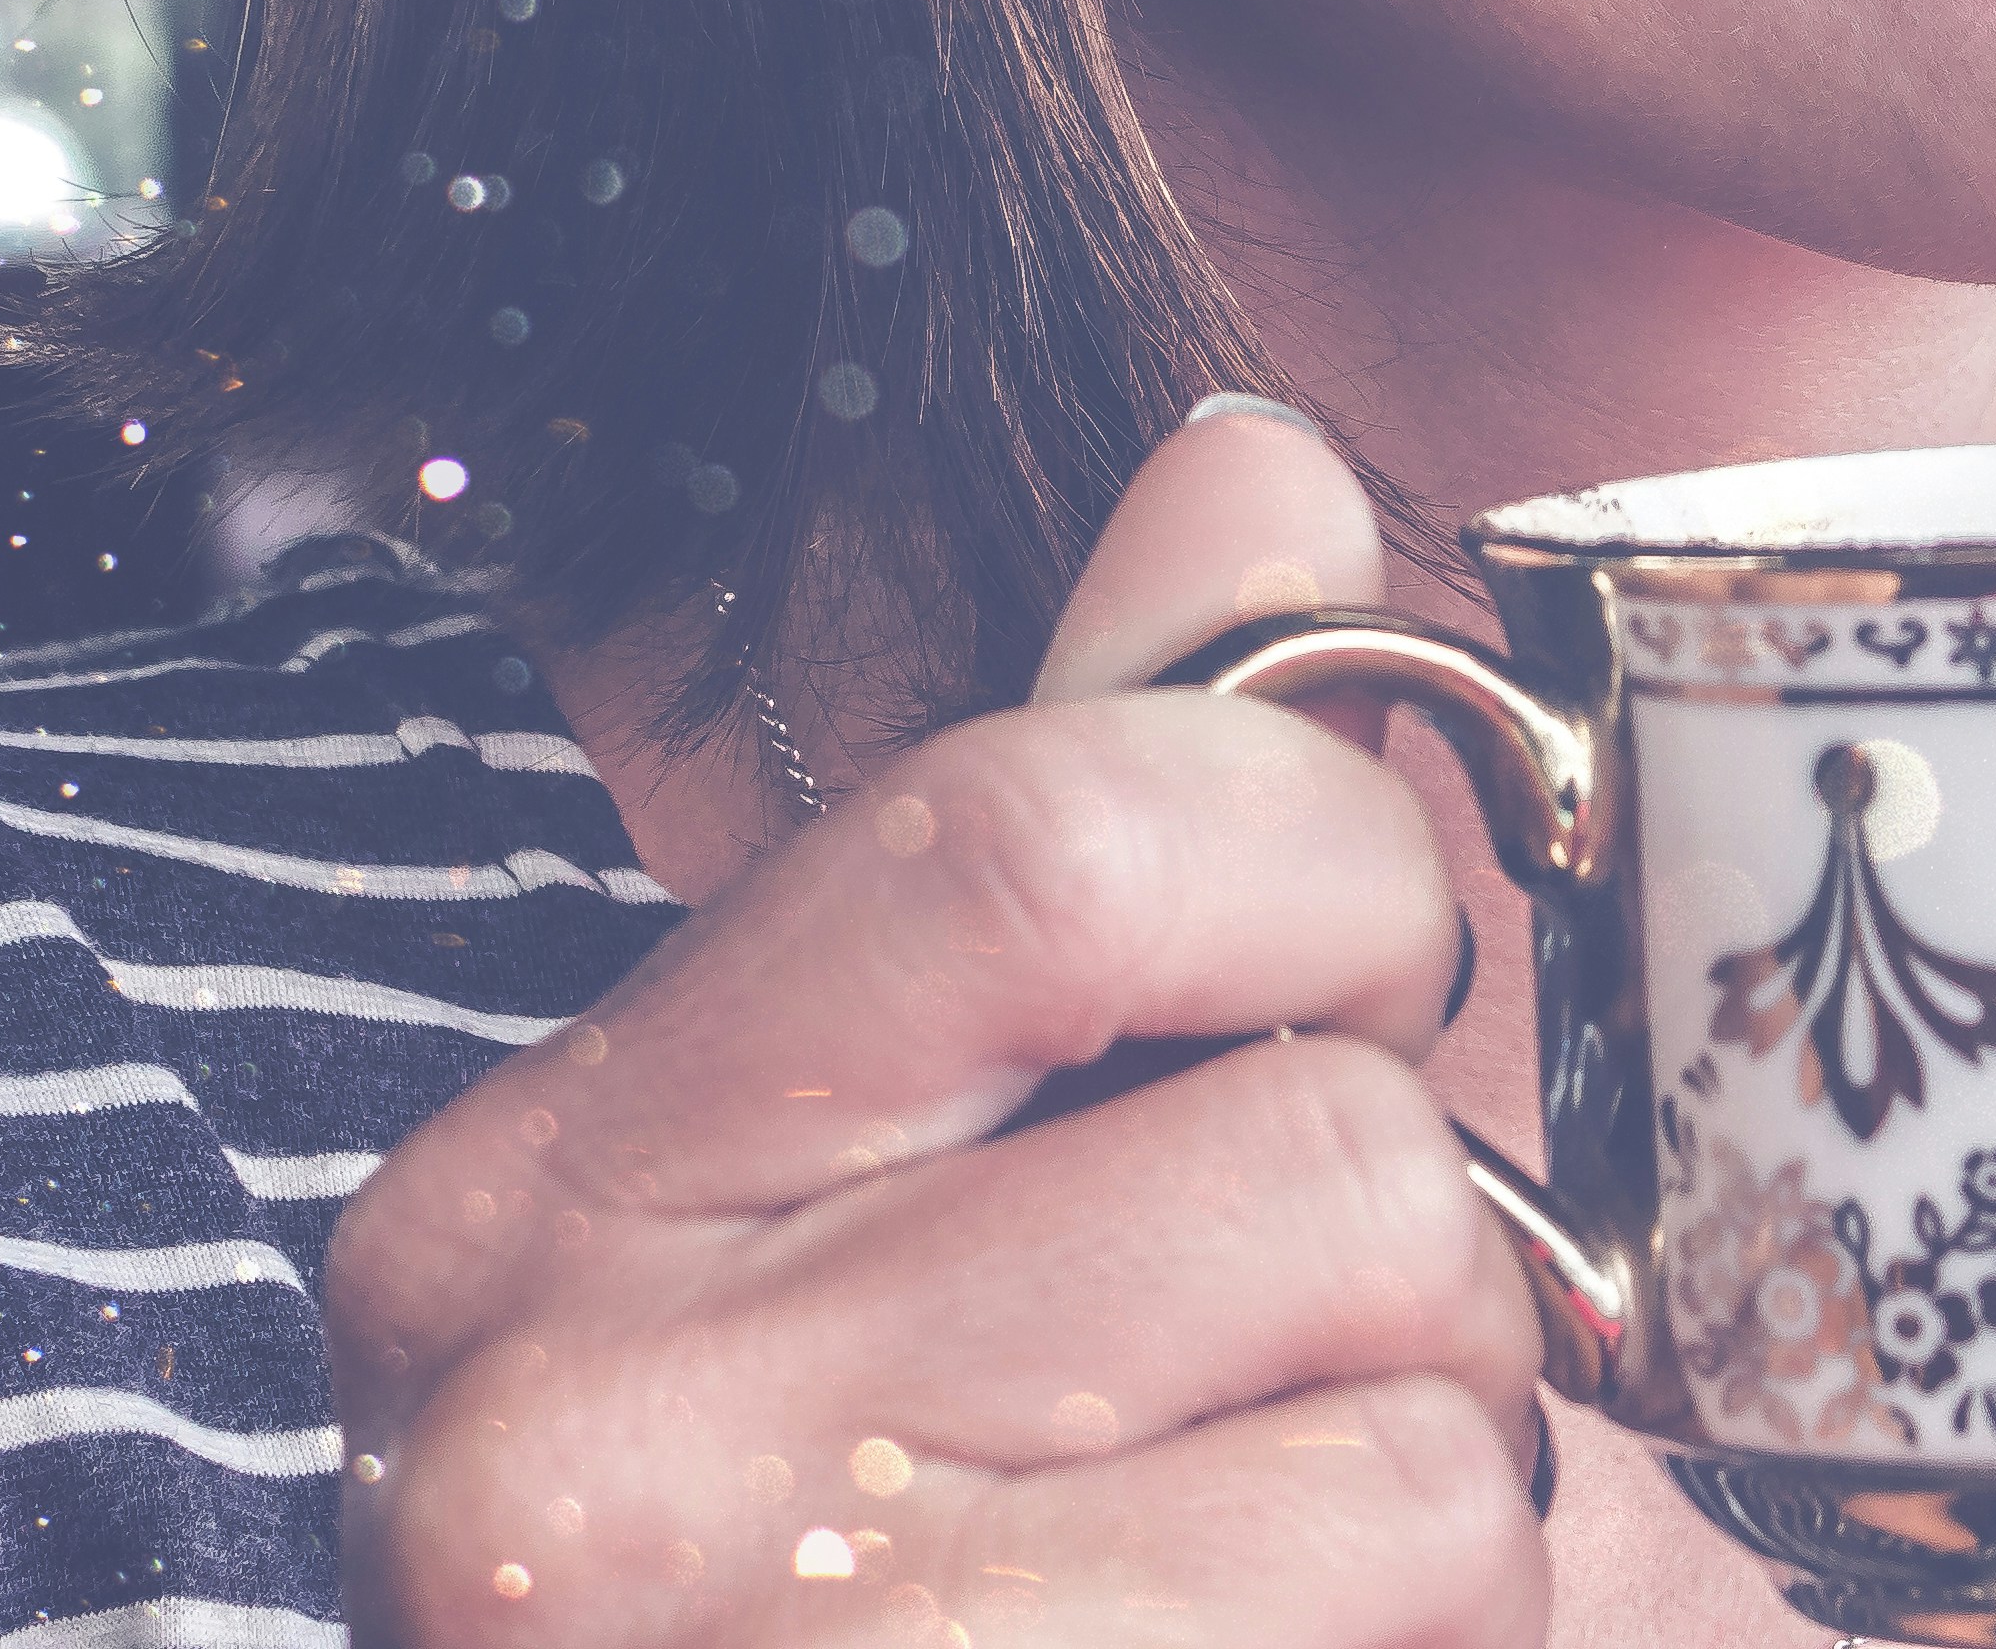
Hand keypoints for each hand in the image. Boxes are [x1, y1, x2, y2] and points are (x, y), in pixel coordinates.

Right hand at [327, 404, 1547, 1643]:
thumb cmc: (934, 1593)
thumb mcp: (942, 1207)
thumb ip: (1092, 846)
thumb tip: (1243, 465)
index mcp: (547, 1196)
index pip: (1060, 822)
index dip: (1344, 860)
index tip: (1388, 968)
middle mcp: (560, 1427)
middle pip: (1313, 1152)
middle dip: (1423, 1283)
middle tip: (1286, 1412)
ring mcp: (731, 1646)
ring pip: (1422, 1420)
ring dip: (1449, 1516)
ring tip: (1257, 1594)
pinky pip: (1420, 1596)